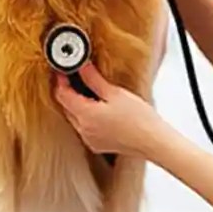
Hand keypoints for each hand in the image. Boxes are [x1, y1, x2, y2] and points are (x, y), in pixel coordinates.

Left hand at [54, 64, 168, 159]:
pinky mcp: (97, 144)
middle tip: (73, 77)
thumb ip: (94, 79)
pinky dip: (85, 116)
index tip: (62, 71)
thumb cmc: (139, 119)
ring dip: (76, 104)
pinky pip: (83, 127)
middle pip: (66, 107)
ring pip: (74, 117)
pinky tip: (97, 109)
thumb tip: (81, 67)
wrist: (153, 141)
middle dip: (67, 91)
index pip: (62, 95)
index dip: (60, 80)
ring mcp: (89, 139)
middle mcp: (83, 130)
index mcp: (85, 116)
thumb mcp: (115, 93)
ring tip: (87, 91)